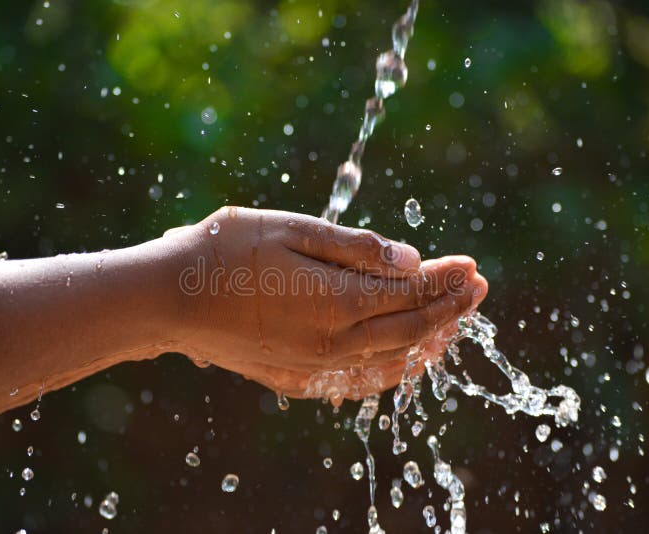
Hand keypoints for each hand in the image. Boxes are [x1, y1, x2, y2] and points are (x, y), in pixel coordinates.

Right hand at [162, 207, 487, 401]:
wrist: (169, 299)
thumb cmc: (226, 251)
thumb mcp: (292, 231)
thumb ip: (356, 249)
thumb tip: (411, 261)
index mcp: (336, 301)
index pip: (411, 292)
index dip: (446, 278)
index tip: (472, 264)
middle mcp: (333, 342)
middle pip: (411, 329)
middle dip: (451, 308)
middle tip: (478, 288)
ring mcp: (316, 367)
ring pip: (393, 360)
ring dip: (430, 340)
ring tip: (455, 322)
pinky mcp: (298, 379)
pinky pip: (362, 382)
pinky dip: (395, 370)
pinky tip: (406, 358)